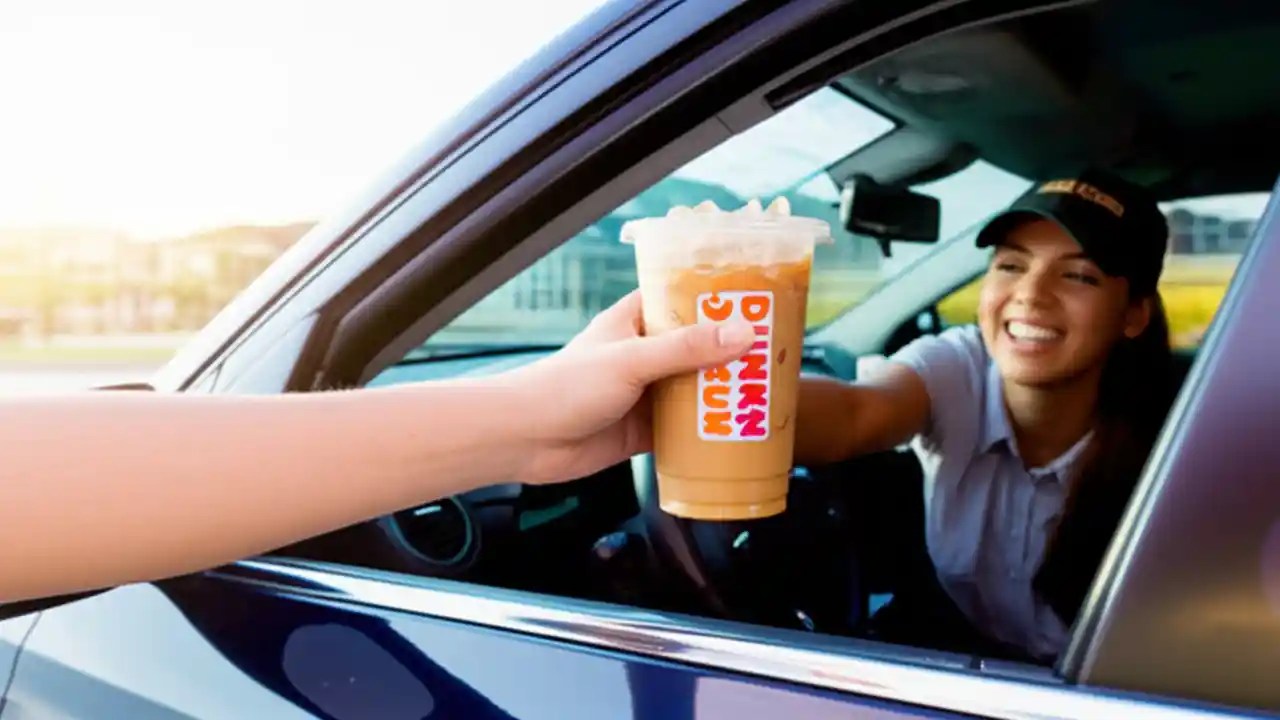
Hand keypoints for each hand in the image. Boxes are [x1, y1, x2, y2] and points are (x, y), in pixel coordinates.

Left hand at [505, 291, 753, 484]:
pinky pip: (686, 429)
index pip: (683, 298)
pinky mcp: (645, 429)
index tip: (757, 301)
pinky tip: (737, 433)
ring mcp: (646, 392)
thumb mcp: (632, 360)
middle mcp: (644, 354)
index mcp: (635, 321)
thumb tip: (742, 334)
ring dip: (724, 394)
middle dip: (732, 353)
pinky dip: (709, 432)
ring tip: (766, 393)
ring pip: (696, 389)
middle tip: (774, 353)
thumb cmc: (565, 387)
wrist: (526, 440)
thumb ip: (687, 349)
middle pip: (699, 347)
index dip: (718, 299)